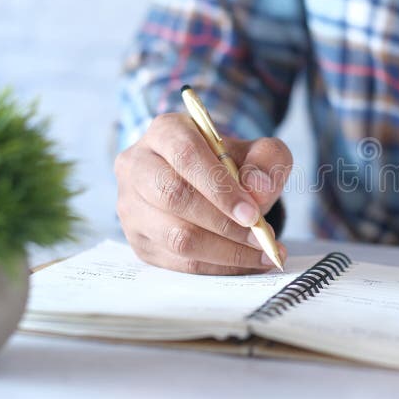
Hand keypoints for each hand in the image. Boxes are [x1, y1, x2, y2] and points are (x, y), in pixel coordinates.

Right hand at [115, 113, 291, 274]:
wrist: (209, 183)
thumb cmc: (232, 164)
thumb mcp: (258, 151)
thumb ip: (266, 161)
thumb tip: (259, 188)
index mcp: (165, 132)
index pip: (186, 156)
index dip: (220, 187)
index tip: (252, 213)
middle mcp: (138, 165)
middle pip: (173, 197)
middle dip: (223, 223)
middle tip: (262, 236)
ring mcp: (132, 206)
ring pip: (174, 236)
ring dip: (224, 251)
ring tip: (261, 251)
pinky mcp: (138, 240)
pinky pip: (178, 262)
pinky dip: (217, 266)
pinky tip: (246, 262)